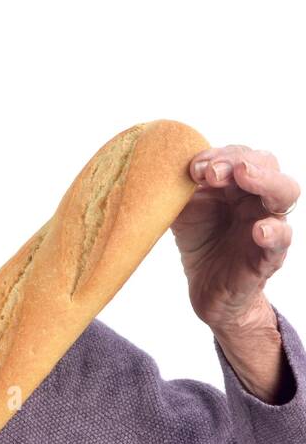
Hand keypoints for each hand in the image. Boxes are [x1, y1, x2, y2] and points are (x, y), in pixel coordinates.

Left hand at [171, 144, 298, 335]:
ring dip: (264, 179)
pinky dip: (274, 231)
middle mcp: (257, 197)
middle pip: (266, 163)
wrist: (207, 289)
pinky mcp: (269, 255)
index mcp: (237, 183)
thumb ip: (176, 189)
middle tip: (211, 172)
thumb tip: (157, 166)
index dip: (218, 155)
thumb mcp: (183, 211)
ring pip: (285, 191)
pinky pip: (282, 238)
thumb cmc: (201, 242)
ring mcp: (268, 223)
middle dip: (238, 160)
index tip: (193, 167)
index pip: (239, 155)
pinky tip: (259, 230)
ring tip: (244, 175)